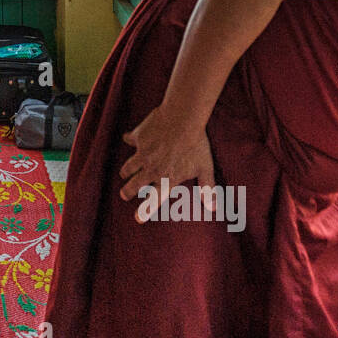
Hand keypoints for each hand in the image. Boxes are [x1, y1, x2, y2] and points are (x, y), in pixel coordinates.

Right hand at [119, 105, 215, 221]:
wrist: (183, 118)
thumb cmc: (196, 144)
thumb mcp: (205, 167)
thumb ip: (207, 188)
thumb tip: (213, 208)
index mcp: (167, 179)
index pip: (153, 200)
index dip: (145, 211)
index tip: (138, 219)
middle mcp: (152, 169)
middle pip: (133, 185)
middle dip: (127, 192)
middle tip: (124, 194)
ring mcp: (142, 154)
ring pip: (128, 167)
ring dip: (126, 171)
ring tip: (124, 173)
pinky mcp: (138, 139)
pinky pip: (129, 140)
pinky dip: (129, 139)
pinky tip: (128, 138)